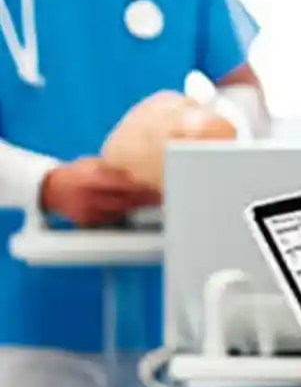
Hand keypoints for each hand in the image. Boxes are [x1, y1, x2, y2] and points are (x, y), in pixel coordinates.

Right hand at [39, 157, 161, 226]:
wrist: (51, 189)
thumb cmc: (77, 173)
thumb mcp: (93, 164)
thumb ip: (114, 168)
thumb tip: (140, 166)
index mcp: (91, 178)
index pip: (122, 183)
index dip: (141, 185)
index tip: (157, 182)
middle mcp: (89, 196)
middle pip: (125, 200)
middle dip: (146, 198)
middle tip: (163, 195)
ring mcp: (88, 211)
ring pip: (121, 211)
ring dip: (140, 207)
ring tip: (156, 202)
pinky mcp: (88, 221)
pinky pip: (112, 219)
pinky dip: (126, 214)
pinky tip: (138, 209)